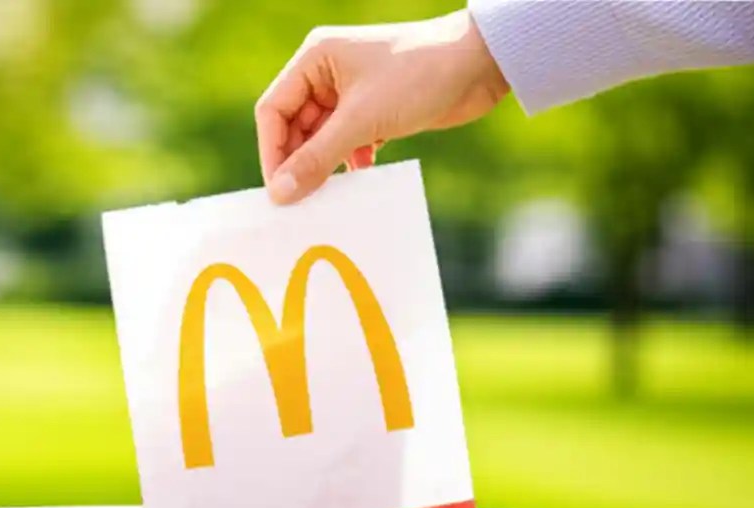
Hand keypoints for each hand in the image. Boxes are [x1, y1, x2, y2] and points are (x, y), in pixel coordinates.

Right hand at [255, 10, 509, 203]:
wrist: (482, 64)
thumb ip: (316, 159)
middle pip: (294, 128)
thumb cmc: (419, 75)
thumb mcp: (362, 121)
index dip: (271, 152)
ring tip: (327, 196)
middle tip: (299, 202)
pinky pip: (347, 142)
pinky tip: (361, 176)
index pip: (273, 111)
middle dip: (297, 163)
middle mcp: (327, 74)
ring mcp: (351, 92)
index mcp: (314, 60)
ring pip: (321, 138)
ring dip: (323, 166)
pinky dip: (349, 161)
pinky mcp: (375, 110)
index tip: (278, 191)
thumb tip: (279, 195)